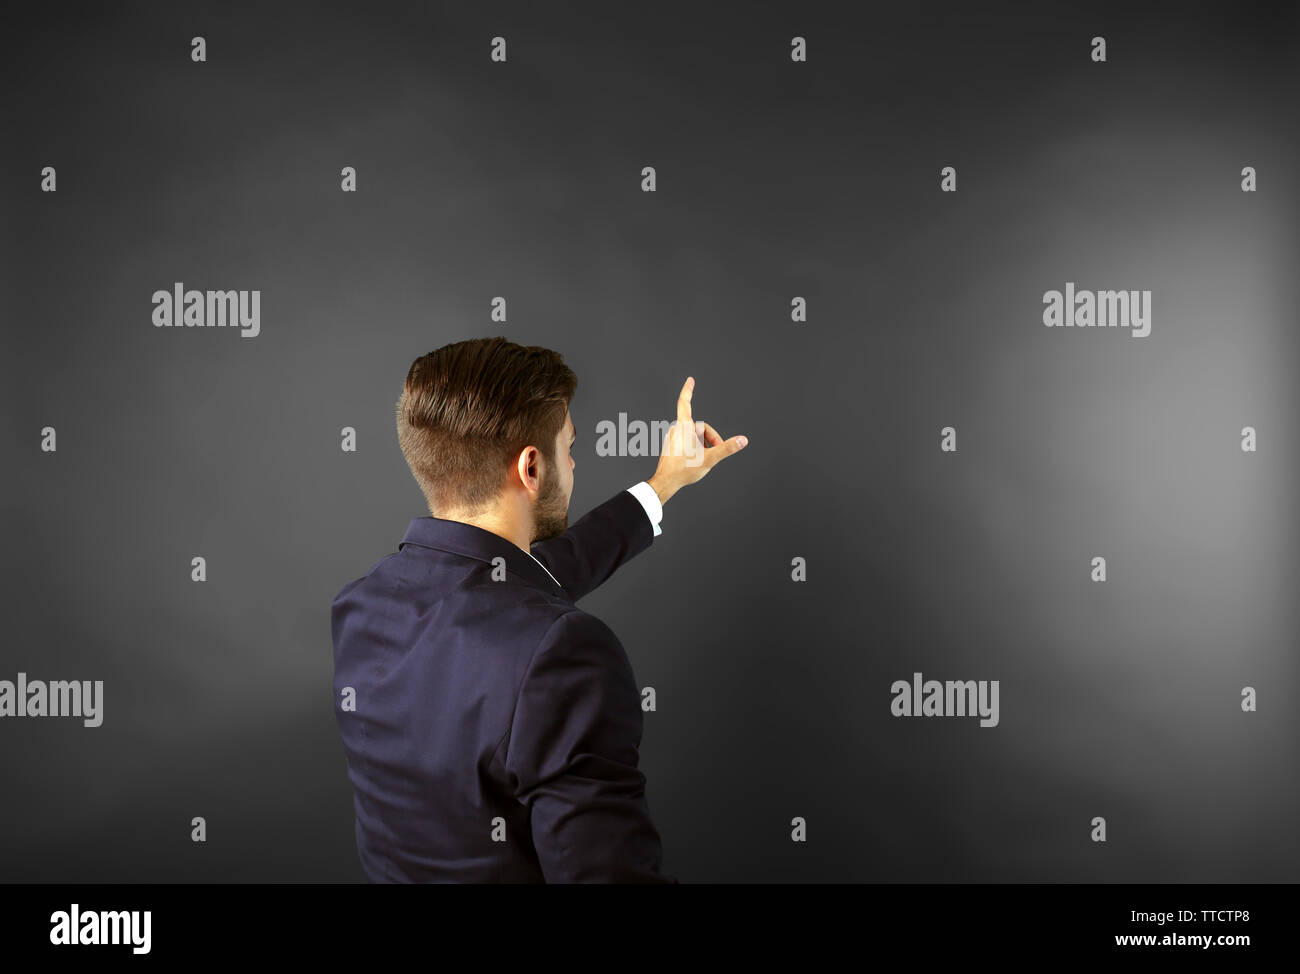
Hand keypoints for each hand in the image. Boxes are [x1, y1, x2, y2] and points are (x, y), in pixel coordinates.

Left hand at [647, 376, 746, 504]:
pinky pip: (688, 442)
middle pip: (700, 427)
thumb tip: (743, 440)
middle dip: (710, 439)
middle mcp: (677, 429)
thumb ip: (727, 448)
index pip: (685, 402)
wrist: (665, 483)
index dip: (688, 390)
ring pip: (695, 436)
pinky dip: (696, 449)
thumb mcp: (710, 458)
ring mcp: (674, 437)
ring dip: (703, 445)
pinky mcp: (672, 445)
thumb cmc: (684, 470)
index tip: (690, 380)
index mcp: (684, 427)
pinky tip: (694, 461)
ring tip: (703, 460)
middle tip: (714, 454)